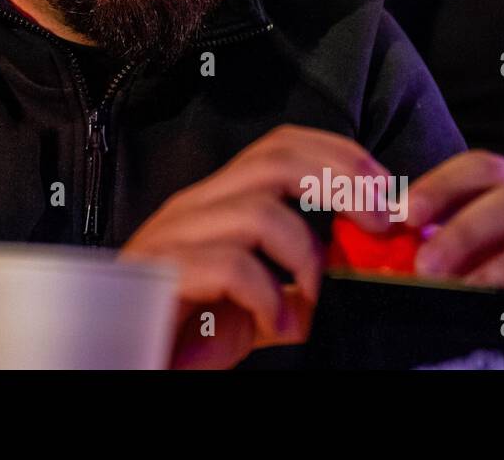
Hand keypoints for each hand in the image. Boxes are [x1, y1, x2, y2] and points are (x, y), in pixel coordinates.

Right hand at [119, 125, 393, 368]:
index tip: (385, 194)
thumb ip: (299, 286)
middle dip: (339, 183)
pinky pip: (230, 266)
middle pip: (274, 160)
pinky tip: (273, 326)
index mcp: (217, 202)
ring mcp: (174, 238)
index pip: (280, 145)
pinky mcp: (162, 276)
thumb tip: (358, 273)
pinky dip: (267, 298)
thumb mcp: (258, 303)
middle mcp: (194, 207)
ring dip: (306, 256)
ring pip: (257, 211)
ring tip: (315, 298)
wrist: (119, 358)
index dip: (339, 156)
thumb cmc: (182, 331)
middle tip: (378, 225)